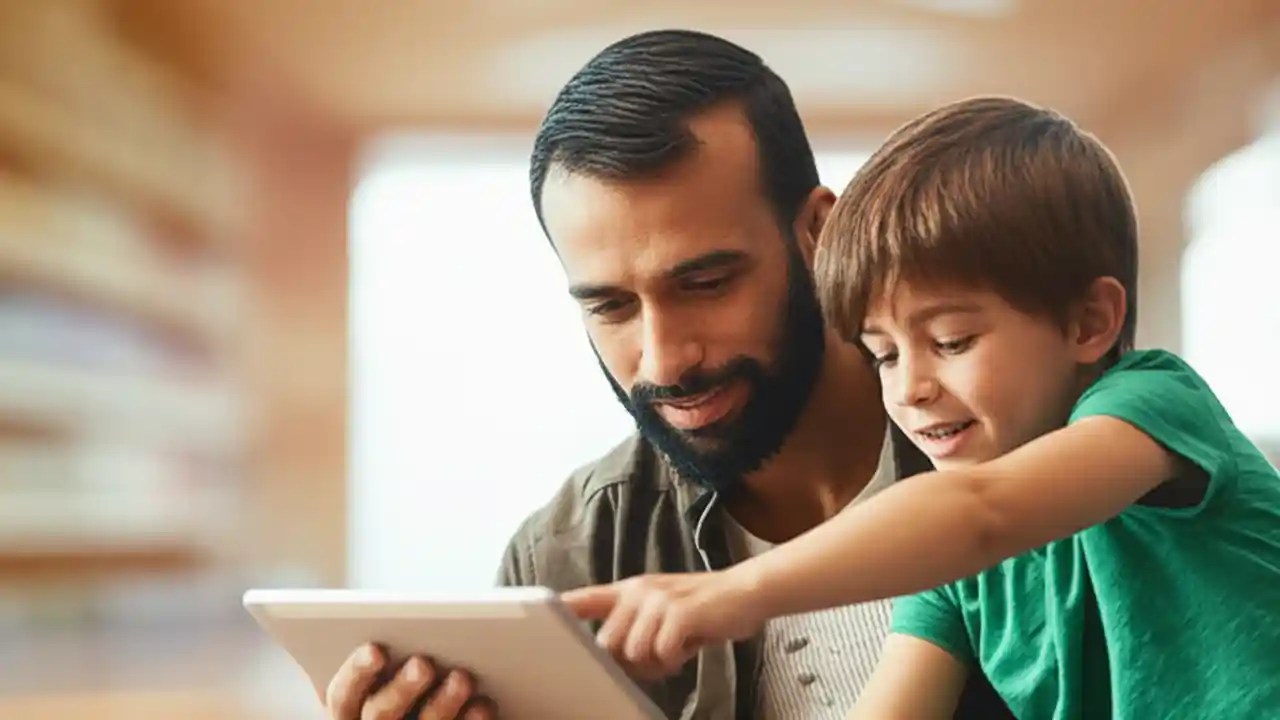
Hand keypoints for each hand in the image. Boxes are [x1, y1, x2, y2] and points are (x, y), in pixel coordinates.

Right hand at [324, 643, 497, 719]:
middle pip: (380, 714)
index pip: (342, 695)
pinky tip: (483, 704)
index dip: (357, 672)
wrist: (426, 708)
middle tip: (423, 663)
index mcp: (350, 711)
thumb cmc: (408, 686)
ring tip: (463, 678)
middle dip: (402, 687)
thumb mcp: (386, 674)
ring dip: (442, 703)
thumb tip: (413, 628)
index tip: (376, 649)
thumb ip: (391, 656)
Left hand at [561, 568, 766, 678]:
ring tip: (676, 649)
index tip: (535, 621)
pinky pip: (660, 653)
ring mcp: (657, 600)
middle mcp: (638, 591)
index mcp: (630, 590)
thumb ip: (635, 626)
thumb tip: (613, 658)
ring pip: (633, 653)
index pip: (585, 598)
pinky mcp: (678, 613)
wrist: (745, 591)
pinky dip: (674, 660)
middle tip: (659, 658)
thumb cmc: (703, 609)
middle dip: (629, 663)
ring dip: (655, 663)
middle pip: (607, 644)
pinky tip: (688, 647)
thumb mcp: (663, 608)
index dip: (559, 610)